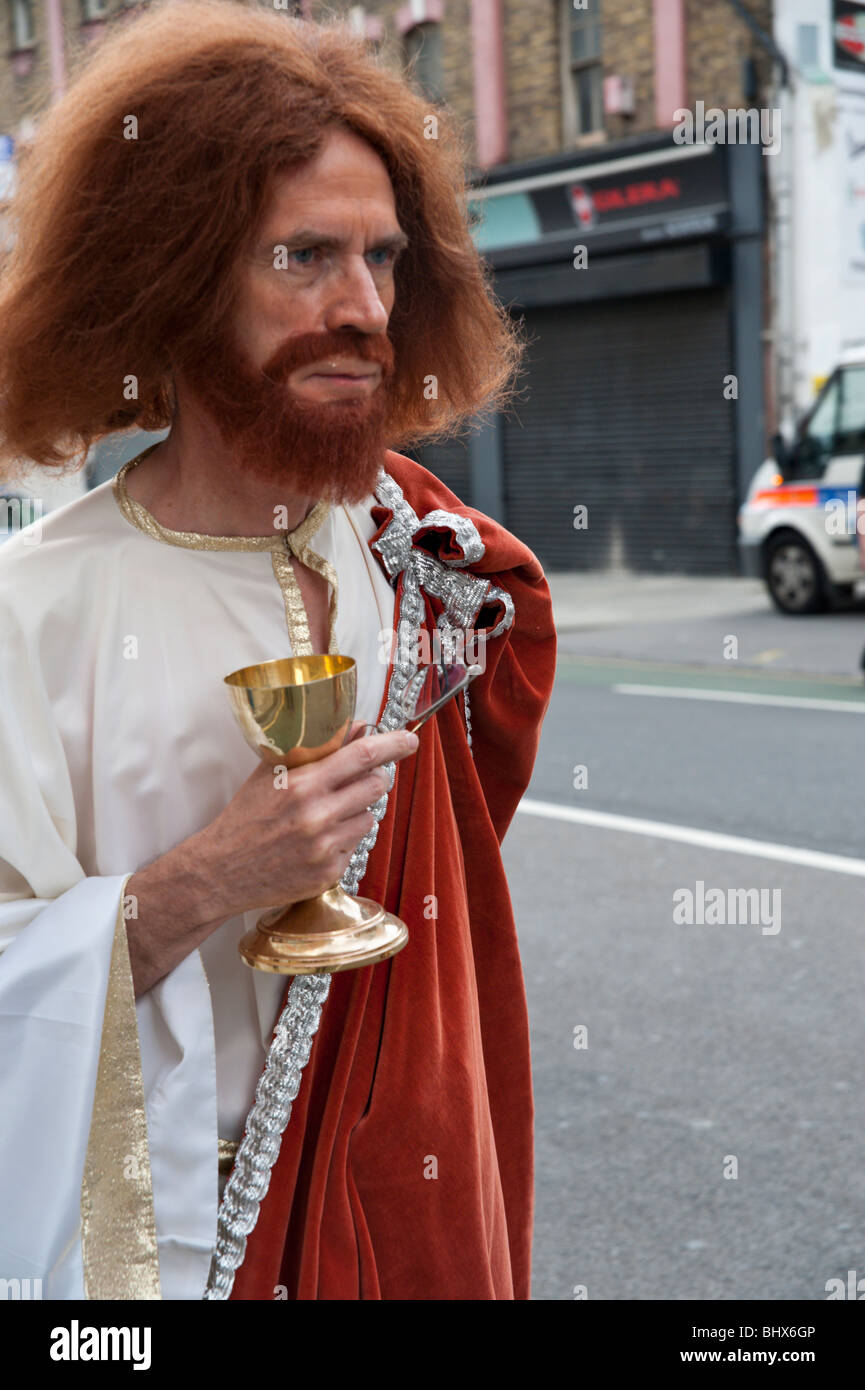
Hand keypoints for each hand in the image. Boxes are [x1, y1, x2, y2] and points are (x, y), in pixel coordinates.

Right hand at [196, 725, 418, 918]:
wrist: (221, 871)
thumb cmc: (245, 817)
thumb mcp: (270, 774)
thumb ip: (312, 749)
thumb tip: (356, 728)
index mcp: (302, 785)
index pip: (362, 756)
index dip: (393, 744)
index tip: (410, 740)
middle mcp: (317, 816)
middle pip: (377, 786)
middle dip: (374, 777)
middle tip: (358, 778)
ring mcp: (325, 848)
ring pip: (370, 817)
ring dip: (358, 810)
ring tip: (327, 813)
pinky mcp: (329, 874)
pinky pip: (356, 845)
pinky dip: (344, 838)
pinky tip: (317, 840)